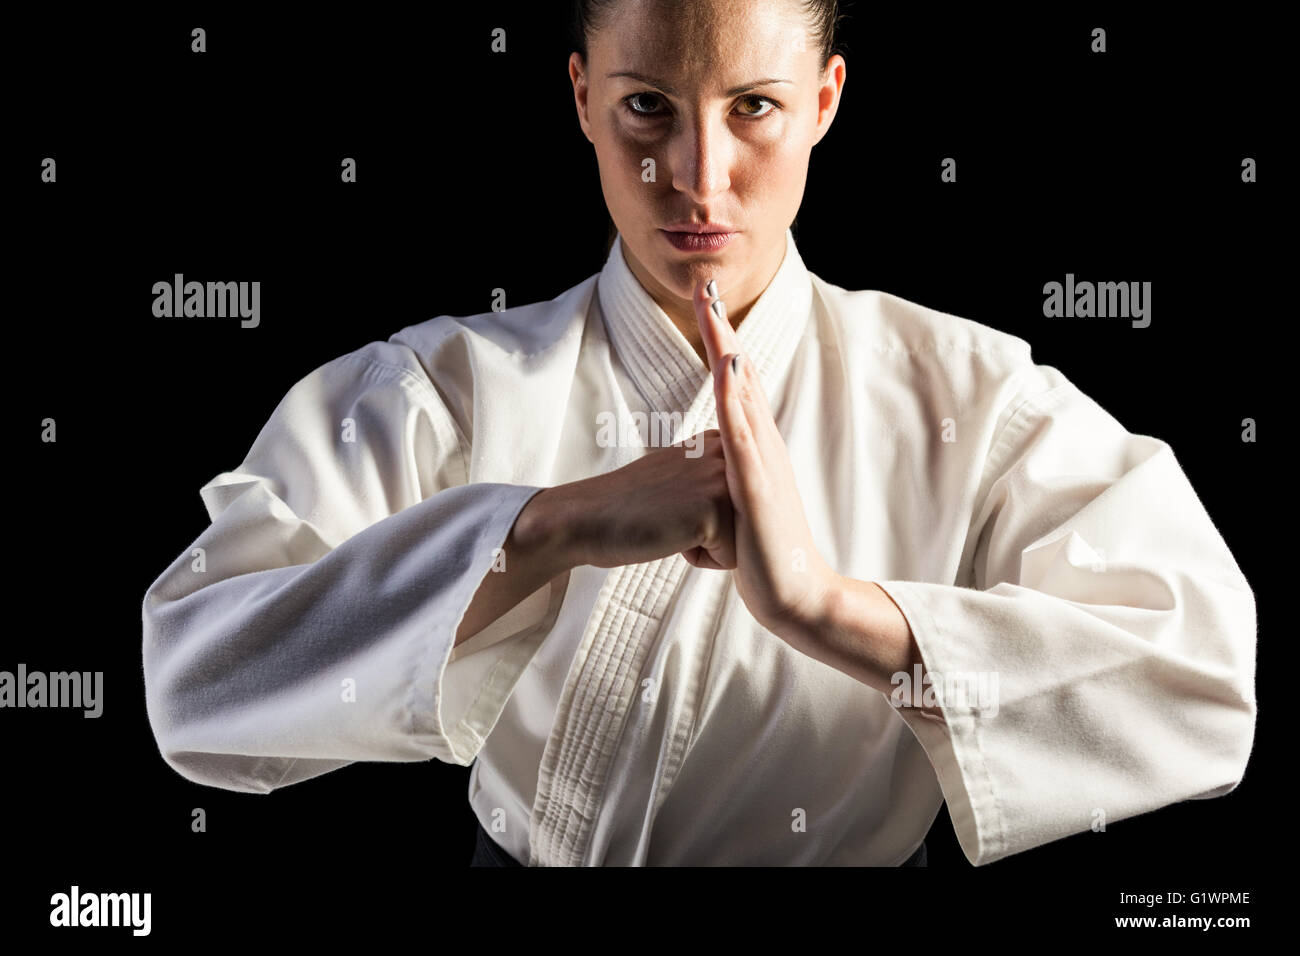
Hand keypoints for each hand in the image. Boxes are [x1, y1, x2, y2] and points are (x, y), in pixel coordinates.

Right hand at [526, 430, 736, 571]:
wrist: (588, 518)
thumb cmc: (632, 507)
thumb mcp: (681, 475)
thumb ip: (713, 474)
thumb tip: (742, 494)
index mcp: (721, 442)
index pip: (745, 505)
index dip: (710, 519)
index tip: (675, 502)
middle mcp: (727, 452)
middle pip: (748, 522)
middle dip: (713, 533)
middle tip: (671, 514)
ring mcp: (722, 477)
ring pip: (741, 541)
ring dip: (706, 547)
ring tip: (671, 524)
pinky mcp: (714, 508)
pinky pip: (728, 557)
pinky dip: (697, 559)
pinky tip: (669, 536)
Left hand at [694, 277, 838, 647]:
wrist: (795, 596)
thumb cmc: (763, 558)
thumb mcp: (738, 512)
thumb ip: (726, 486)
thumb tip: (705, 482)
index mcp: (755, 452)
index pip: (735, 387)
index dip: (722, 344)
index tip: (706, 307)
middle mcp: (763, 447)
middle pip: (739, 375)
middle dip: (722, 328)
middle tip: (706, 284)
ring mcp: (762, 463)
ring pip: (740, 394)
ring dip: (726, 349)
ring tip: (711, 309)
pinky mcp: (758, 485)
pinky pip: (742, 434)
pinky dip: (733, 399)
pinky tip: (727, 370)